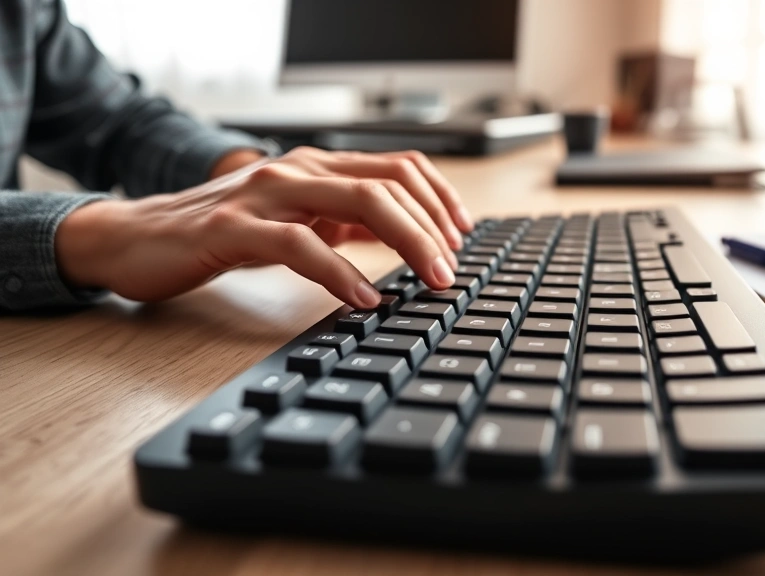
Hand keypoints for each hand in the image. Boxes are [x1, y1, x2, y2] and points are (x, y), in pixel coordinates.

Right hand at [54, 147, 474, 307]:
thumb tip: (406, 239)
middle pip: (387, 184)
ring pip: (357, 201)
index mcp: (317, 168)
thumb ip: (345, 221)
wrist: (137, 237)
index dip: (439, 198)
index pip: (398, 166)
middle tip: (452, 269)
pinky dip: (340, 271)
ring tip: (429, 280)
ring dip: (405, 242)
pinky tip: (364, 297)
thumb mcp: (299, 221)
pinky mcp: (233, 227)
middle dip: (432, 227)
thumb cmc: (222, 232)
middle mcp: (298, 170)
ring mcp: (266, 194)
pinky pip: (300, 243)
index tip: (462, 235)